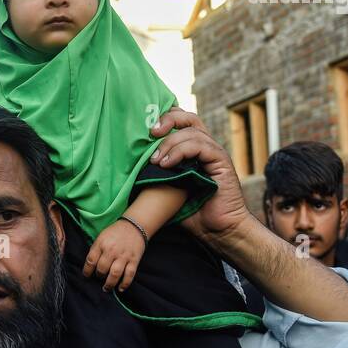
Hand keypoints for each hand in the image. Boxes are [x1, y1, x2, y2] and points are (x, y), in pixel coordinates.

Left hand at [84, 219, 146, 291]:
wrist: (134, 226)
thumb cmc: (115, 232)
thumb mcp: (101, 237)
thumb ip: (96, 250)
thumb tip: (91, 265)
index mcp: (101, 244)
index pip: (90, 260)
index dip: (86, 271)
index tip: (86, 276)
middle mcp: (111, 251)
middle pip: (102, 269)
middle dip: (99, 276)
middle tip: (99, 277)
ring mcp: (123, 256)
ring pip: (114, 274)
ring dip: (109, 284)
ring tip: (106, 288)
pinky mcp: (134, 260)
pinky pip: (129, 275)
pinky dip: (124, 284)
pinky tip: (120, 289)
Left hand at [148, 108, 248, 242]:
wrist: (218, 230)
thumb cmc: (192, 211)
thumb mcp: (166, 189)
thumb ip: (154, 173)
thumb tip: (126, 167)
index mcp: (193, 148)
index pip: (180, 121)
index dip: (164, 117)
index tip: (145, 128)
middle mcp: (205, 146)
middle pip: (188, 118)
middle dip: (167, 120)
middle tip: (150, 133)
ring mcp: (214, 153)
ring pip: (192, 132)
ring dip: (170, 143)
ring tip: (156, 161)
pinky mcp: (221, 161)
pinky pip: (201, 146)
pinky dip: (181, 151)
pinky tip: (167, 164)